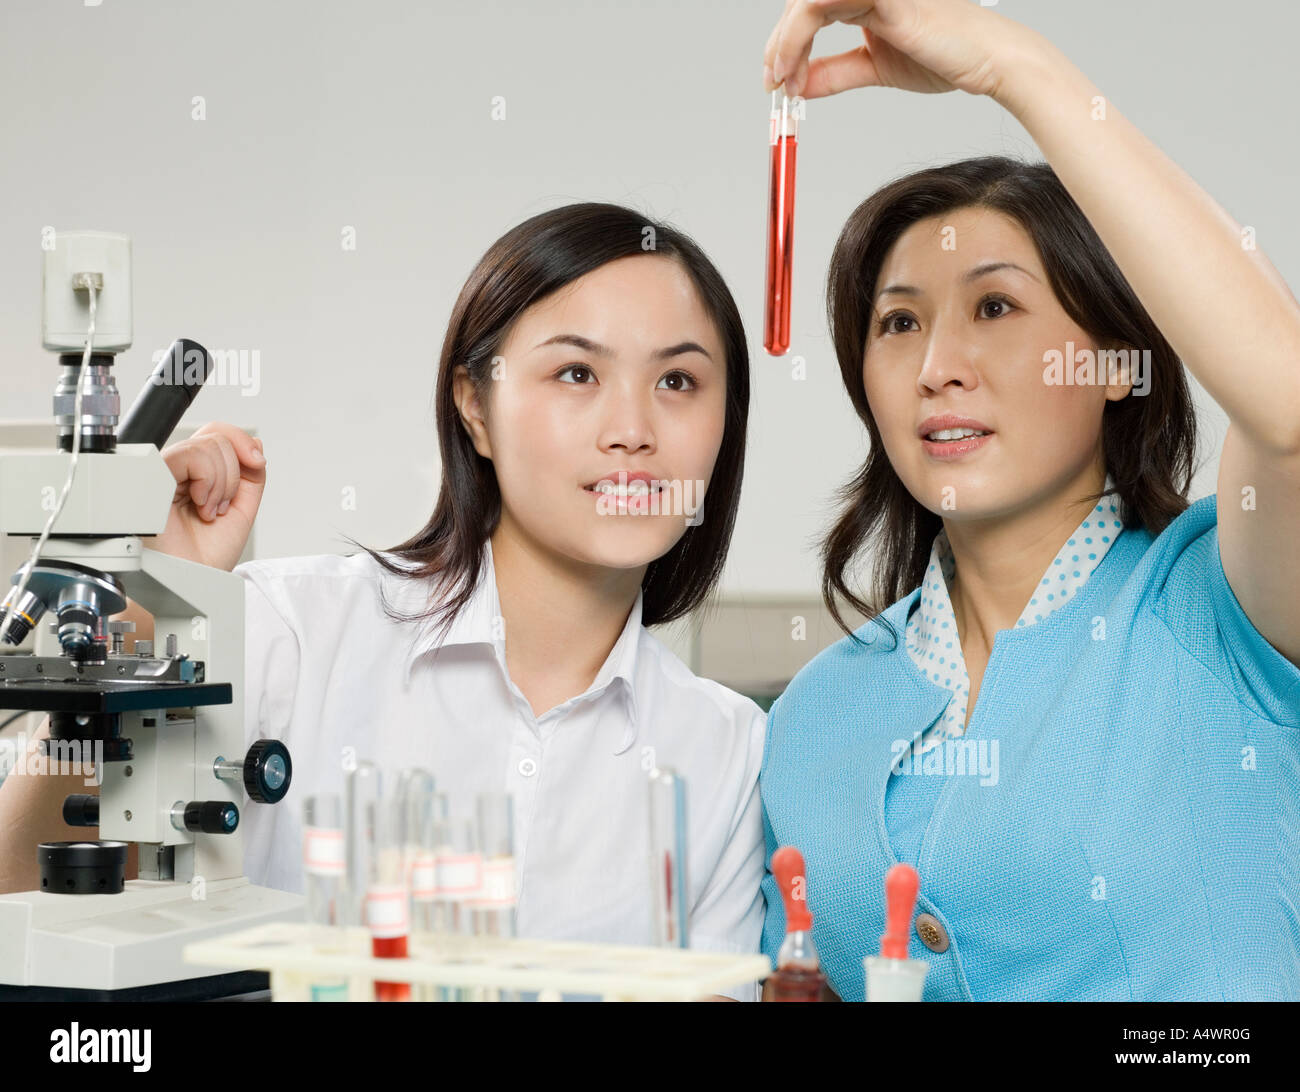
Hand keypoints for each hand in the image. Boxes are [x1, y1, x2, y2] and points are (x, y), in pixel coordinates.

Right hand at [141, 422, 265, 571]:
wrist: (190, 582)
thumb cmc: (206, 556)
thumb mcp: (242, 509)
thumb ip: (250, 476)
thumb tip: (254, 443)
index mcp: (194, 475)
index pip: (217, 434)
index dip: (242, 442)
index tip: (258, 463)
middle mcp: (176, 471)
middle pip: (215, 436)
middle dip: (233, 474)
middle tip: (222, 507)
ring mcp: (162, 473)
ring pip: (206, 445)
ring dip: (221, 484)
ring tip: (208, 511)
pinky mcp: (151, 478)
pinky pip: (189, 455)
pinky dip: (207, 481)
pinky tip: (199, 506)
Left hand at [762, 0, 1029, 102]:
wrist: (985, 61)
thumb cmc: (945, 57)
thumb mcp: (875, 69)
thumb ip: (836, 73)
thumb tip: (799, 86)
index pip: (810, 10)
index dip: (785, 44)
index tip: (777, 82)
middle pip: (801, 4)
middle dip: (777, 48)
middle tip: (773, 87)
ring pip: (804, 3)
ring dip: (782, 46)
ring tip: (782, 84)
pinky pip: (818, 6)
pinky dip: (796, 42)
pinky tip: (794, 72)